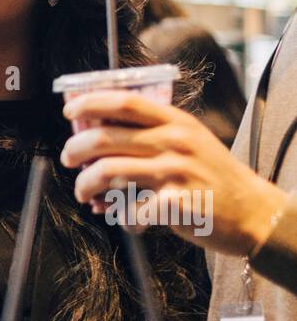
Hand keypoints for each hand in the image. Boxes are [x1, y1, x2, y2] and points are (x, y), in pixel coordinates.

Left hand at [60, 90, 287, 256]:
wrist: (252, 210)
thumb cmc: (211, 174)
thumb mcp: (189, 139)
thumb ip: (151, 132)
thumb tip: (97, 132)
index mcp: (175, 121)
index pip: (125, 101)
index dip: (91, 102)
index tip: (69, 111)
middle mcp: (174, 141)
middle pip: (106, 137)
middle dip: (76, 149)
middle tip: (68, 159)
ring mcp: (175, 172)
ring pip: (108, 172)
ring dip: (86, 184)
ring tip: (84, 193)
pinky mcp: (176, 204)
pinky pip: (129, 209)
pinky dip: (119, 216)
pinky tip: (125, 219)